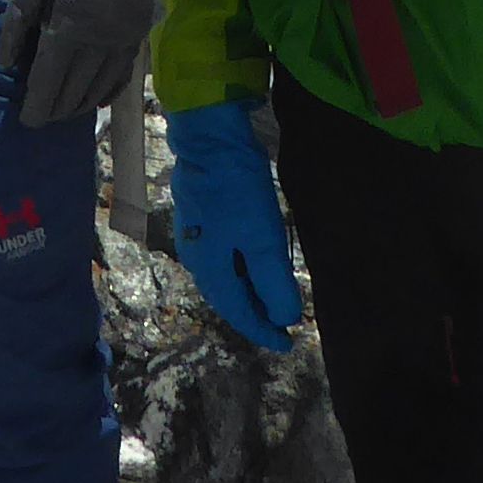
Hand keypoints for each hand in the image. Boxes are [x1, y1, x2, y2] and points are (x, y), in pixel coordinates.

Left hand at [0, 0, 159, 128]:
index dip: (37, 104)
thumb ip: (17, 21)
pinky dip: (109, 89)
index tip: (27, 121)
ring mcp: (124, 35)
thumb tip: (5, 61)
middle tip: (42, 118)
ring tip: (65, 112)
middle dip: (57, 107)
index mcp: (68, 24)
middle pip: (75, 88)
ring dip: (81, 102)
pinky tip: (98, 99)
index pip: (49, 79)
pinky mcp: (140, 27)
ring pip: (101, 84)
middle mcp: (99, 38)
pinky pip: (124, 70)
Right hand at [164, 97, 299, 352]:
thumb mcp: (263, 237)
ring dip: (248, 292)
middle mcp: (196, 260)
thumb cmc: (237, 189)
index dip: (264, 331)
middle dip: (255, 314)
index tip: (288, 343)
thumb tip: (284, 318)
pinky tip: (252, 262)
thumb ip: (272, 281)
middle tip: (282, 323)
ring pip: (224, 279)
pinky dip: (240, 270)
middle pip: (228, 299)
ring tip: (271, 297)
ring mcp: (194, 238)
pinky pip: (221, 259)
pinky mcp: (198, 218)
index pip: (239, 314)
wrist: (208, 139)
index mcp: (210, 270)